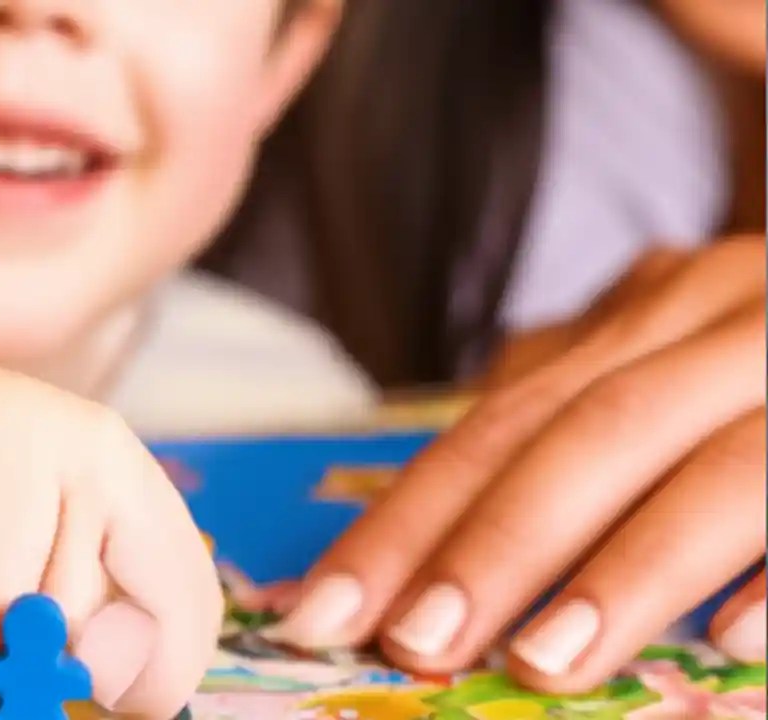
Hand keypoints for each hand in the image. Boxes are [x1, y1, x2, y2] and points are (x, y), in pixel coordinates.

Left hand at [276, 236, 765, 691]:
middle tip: (411, 645)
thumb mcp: (666, 358)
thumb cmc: (767, 364)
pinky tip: (735, 642)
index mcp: (659, 311)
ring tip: (542, 662)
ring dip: (628, 569)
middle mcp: (735, 317)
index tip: (329, 612)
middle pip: (590, 436)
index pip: (505, 423)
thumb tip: (427, 509)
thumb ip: (572, 400)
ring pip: (719, 465)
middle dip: (493, 547)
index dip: (411, 519)